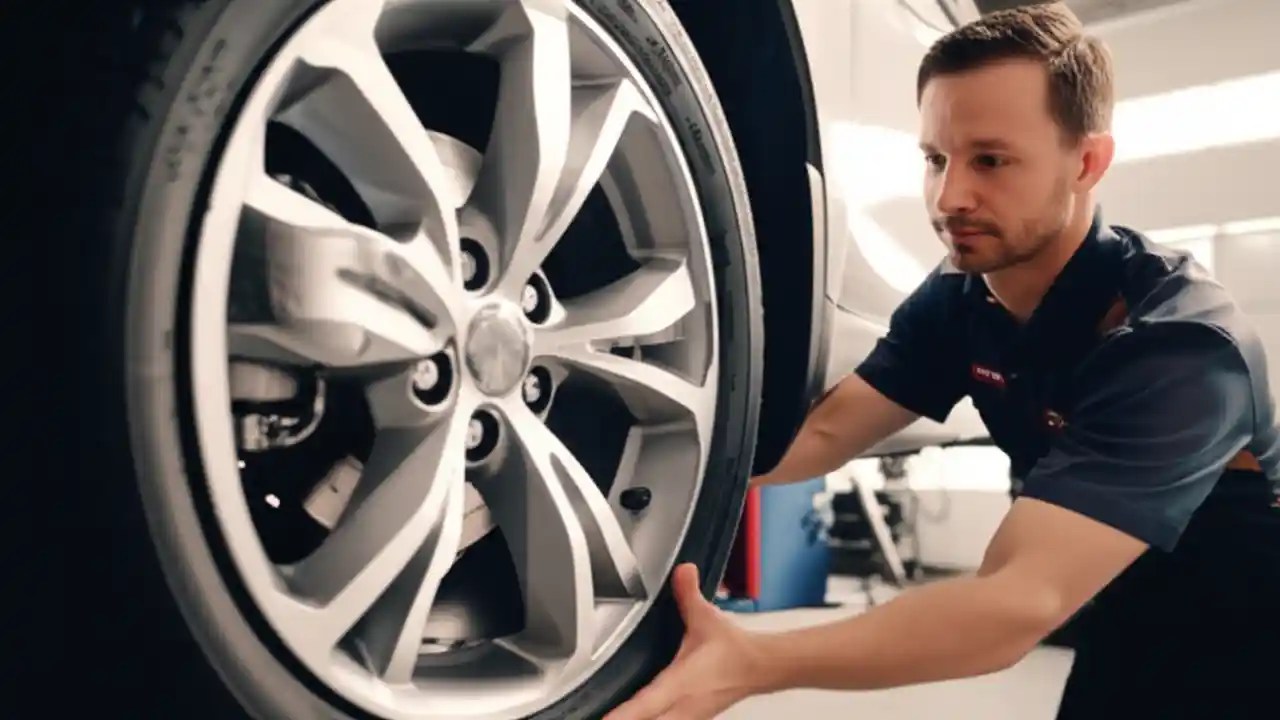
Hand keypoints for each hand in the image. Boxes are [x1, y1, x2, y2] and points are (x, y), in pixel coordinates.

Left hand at [603, 563, 768, 719]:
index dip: (624, 715)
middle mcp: (683, 707)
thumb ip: (688, 594)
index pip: (646, 704)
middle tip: (598, 719)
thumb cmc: (733, 649)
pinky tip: (634, 719)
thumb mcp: (707, 618)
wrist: (759, 666)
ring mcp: (687, 718)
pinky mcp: (690, 719)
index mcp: (682, 683)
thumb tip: (683, 571)